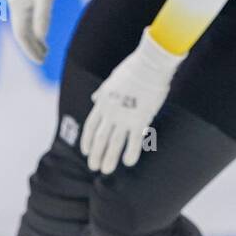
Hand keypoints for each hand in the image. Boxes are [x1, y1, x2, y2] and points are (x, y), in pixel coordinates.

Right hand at [5, 0, 64, 63]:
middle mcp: (15, 3)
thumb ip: (43, 18)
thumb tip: (40, 37)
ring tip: (45, 48)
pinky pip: (28, 14)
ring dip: (34, 37)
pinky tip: (43, 30)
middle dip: (32, 46)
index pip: (22, 35)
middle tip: (44, 58)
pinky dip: (35, 25)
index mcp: (18, 6)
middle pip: (22, 31)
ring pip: (25, 23)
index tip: (41, 61)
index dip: (31, 49)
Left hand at [80, 29, 183, 174]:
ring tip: (106, 171)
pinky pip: (134, 141)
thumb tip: (94, 98)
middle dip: (96, 154)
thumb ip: (102, 92)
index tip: (86, 152)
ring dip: (109, 158)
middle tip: (94, 167)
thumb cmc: (134, 68)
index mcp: (103, 101)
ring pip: (113, 143)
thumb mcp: (112, 79)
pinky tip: (129, 163)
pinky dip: (131, 153)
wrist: (150, 64)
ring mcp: (124, 117)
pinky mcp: (140, 119)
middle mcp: (111, 112)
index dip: (87, 140)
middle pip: (100, 138)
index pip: (90, 126)